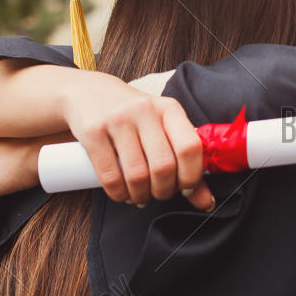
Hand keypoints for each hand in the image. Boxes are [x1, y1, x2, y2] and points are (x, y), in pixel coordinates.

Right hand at [61, 71, 213, 210]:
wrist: (88, 93)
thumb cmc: (134, 117)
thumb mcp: (163, 129)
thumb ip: (186, 162)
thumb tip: (206, 202)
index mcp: (169, 108)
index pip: (190, 147)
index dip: (192, 176)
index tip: (186, 189)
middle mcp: (144, 110)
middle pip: (164, 166)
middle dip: (164, 190)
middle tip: (160, 193)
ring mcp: (117, 119)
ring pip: (137, 175)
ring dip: (141, 196)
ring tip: (141, 196)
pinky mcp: (92, 131)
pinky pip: (110, 176)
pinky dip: (119, 194)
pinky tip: (122, 194)